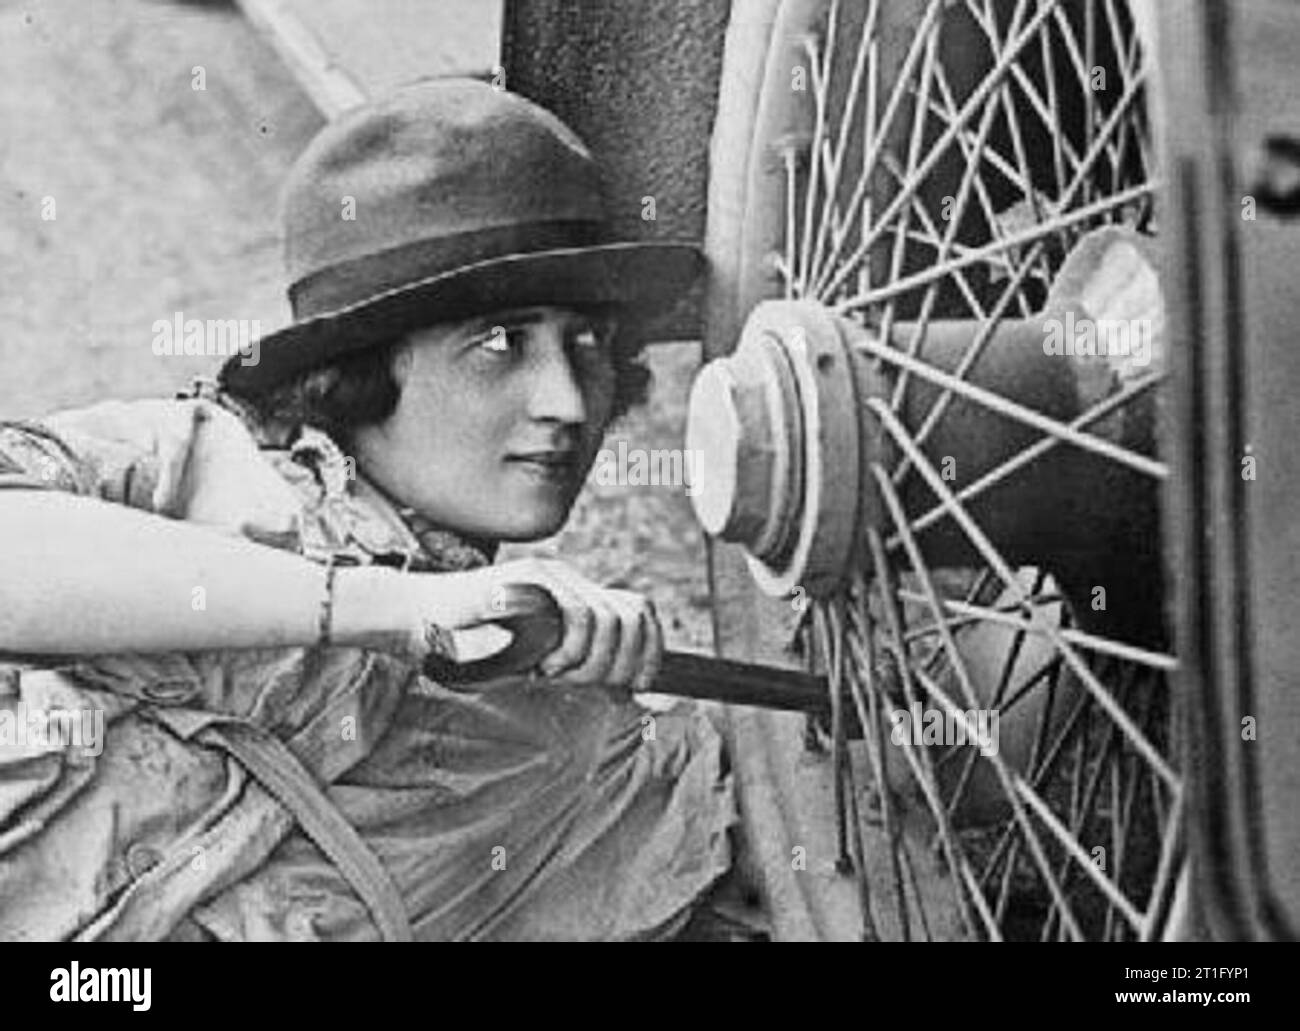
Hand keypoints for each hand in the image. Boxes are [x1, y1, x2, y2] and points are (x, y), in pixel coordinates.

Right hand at [404, 558, 664, 693]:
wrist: (419, 621)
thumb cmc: (470, 650)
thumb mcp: (534, 661)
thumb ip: (573, 666)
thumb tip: (625, 695)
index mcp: (575, 595)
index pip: (640, 611)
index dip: (650, 650)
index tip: (638, 686)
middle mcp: (570, 580)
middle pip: (632, 618)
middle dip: (620, 663)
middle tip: (584, 684)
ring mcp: (551, 576)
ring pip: (608, 620)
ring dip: (590, 660)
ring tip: (557, 674)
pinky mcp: (530, 578)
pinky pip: (576, 615)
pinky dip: (570, 649)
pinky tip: (546, 665)